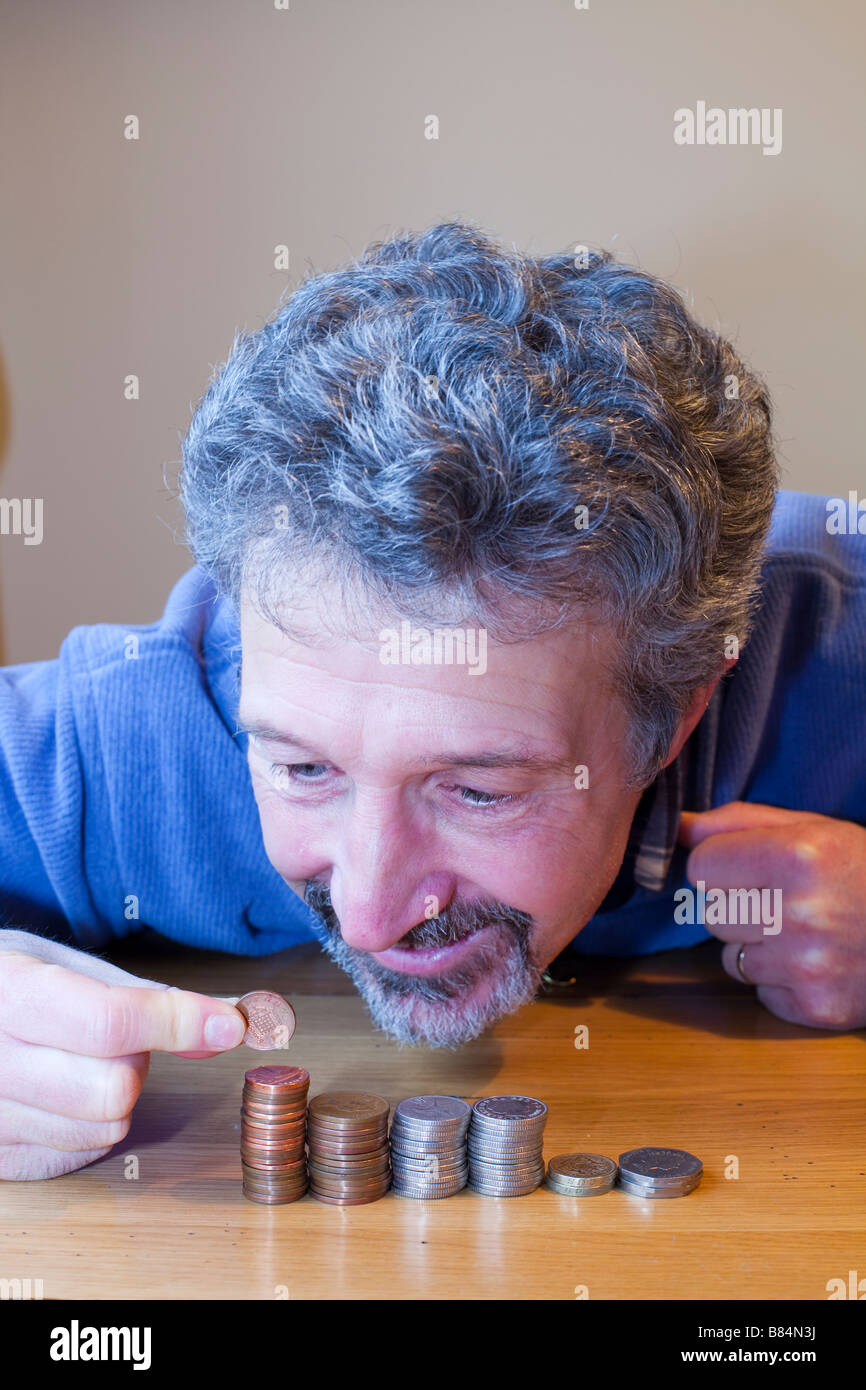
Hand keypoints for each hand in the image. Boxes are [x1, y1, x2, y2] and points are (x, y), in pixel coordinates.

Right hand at [0, 930, 246, 1179]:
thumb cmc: (9, 982)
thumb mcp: (64, 965)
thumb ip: (144, 998)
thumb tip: (223, 1028)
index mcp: (6, 992)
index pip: (106, 1023)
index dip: (177, 1022)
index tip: (229, 1024)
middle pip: (112, 1090)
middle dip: (136, 1063)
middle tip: (117, 1039)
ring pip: (101, 1129)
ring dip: (114, 1097)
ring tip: (78, 1062)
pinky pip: (76, 1156)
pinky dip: (88, 1127)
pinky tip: (61, 1094)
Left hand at [677, 802, 865, 1030]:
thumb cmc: (864, 871)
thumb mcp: (813, 828)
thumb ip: (739, 822)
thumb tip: (678, 828)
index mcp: (796, 857)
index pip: (700, 867)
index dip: (721, 865)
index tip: (749, 865)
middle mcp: (798, 913)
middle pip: (711, 914)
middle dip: (737, 906)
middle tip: (782, 899)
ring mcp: (807, 966)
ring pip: (731, 958)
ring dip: (757, 946)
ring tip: (802, 930)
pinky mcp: (815, 1007)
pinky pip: (760, 993)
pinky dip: (780, 981)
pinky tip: (816, 961)